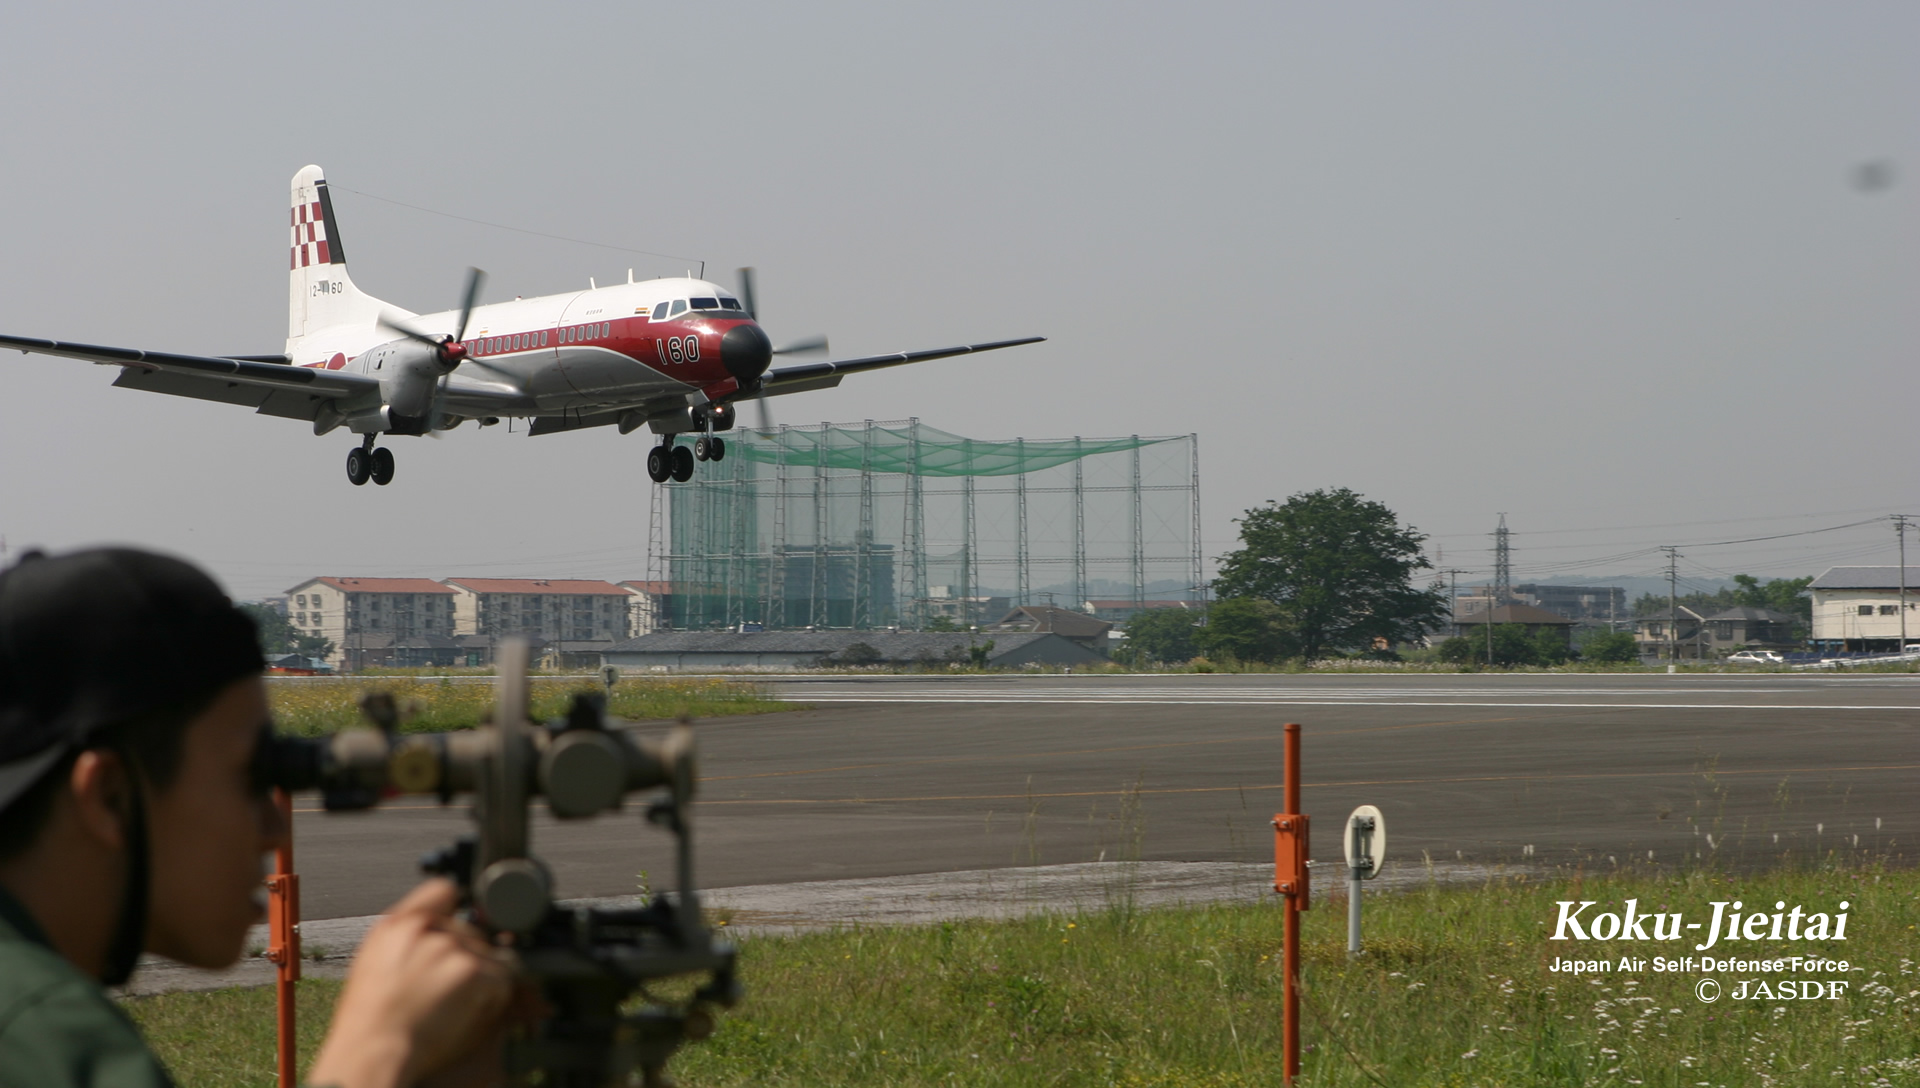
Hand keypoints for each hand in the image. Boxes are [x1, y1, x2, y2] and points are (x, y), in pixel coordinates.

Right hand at [307, 879, 515, 1087]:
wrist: (370, 1052)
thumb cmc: (370, 1021)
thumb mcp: (375, 963)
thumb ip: (408, 940)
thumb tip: (443, 929)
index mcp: (397, 924)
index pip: (444, 890)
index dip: (458, 909)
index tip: (460, 934)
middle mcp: (425, 928)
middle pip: (472, 931)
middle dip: (469, 958)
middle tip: (451, 992)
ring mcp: (450, 946)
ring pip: (489, 955)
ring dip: (482, 980)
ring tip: (453, 1007)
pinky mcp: (471, 970)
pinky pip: (502, 979)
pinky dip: (494, 998)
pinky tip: (468, 1014)